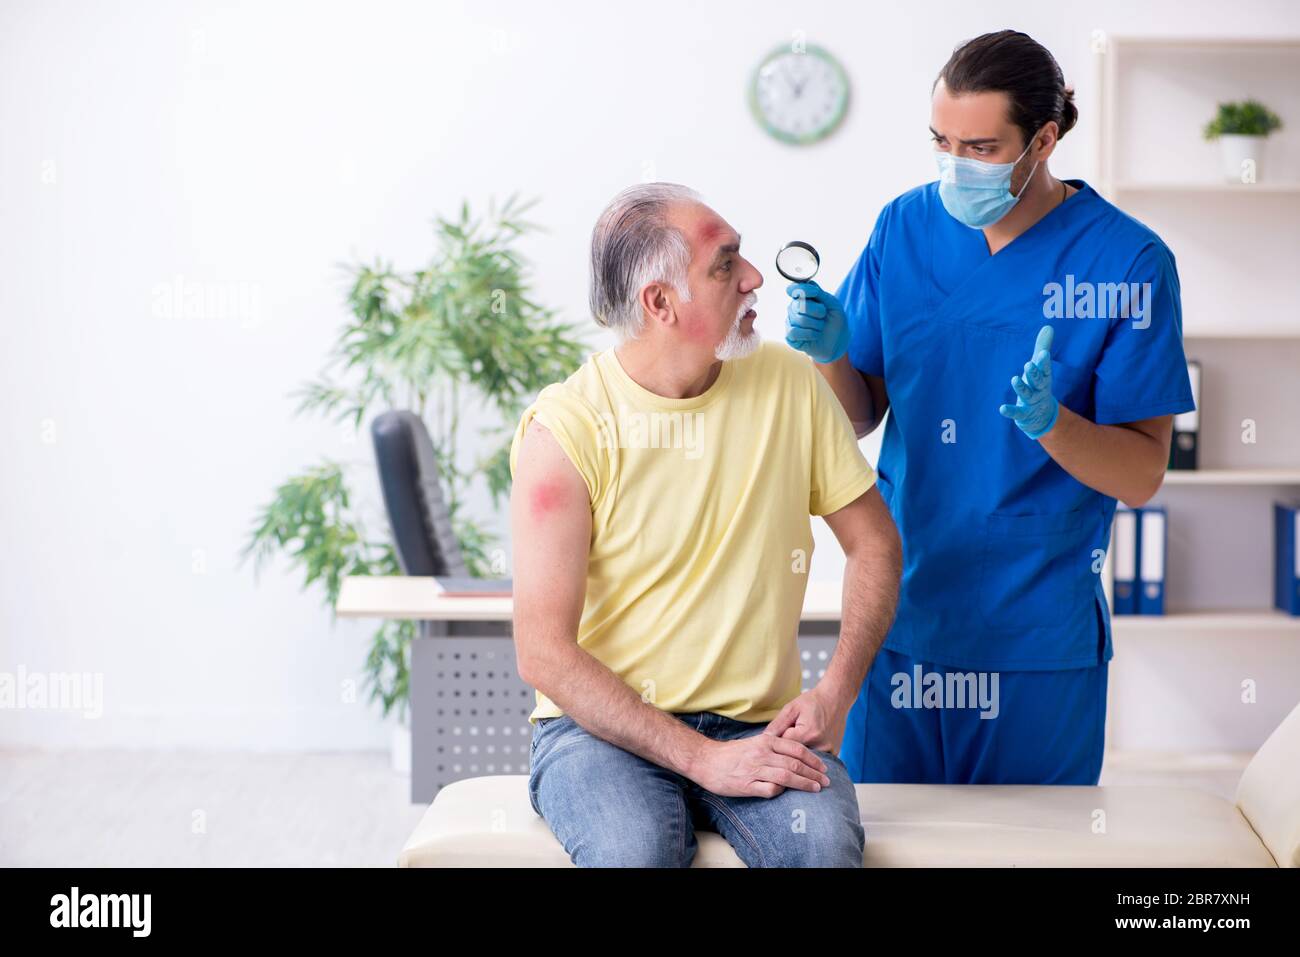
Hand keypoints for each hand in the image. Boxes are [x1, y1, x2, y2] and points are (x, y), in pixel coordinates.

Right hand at [689, 731, 830, 798]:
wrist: (706, 760)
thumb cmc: (731, 753)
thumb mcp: (755, 743)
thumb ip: (773, 748)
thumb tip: (795, 757)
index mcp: (766, 741)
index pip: (796, 748)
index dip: (813, 759)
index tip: (823, 768)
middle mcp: (762, 754)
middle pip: (795, 763)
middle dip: (814, 774)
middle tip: (826, 782)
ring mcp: (754, 770)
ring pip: (786, 776)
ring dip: (804, 783)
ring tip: (816, 789)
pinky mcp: (746, 785)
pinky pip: (770, 790)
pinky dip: (781, 791)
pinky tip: (786, 793)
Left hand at [764, 687, 849, 753]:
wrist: (836, 698)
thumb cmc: (812, 701)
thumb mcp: (791, 708)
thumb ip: (777, 725)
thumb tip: (762, 740)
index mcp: (807, 734)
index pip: (783, 747)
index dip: (780, 739)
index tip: (782, 731)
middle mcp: (820, 745)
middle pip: (794, 755)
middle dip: (788, 748)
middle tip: (794, 731)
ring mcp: (829, 751)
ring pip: (805, 759)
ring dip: (800, 752)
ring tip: (805, 735)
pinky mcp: (835, 754)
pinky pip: (816, 760)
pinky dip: (811, 755)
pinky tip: (812, 742)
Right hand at [785, 281, 849, 363]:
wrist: (837, 343)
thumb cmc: (834, 322)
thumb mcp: (833, 304)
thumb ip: (820, 293)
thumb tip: (808, 283)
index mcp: (803, 298)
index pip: (793, 289)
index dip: (803, 290)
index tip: (815, 293)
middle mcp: (794, 308)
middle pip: (800, 305)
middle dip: (817, 311)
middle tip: (823, 316)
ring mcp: (790, 322)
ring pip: (800, 319)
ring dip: (816, 325)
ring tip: (820, 328)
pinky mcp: (789, 336)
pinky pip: (795, 332)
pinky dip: (810, 334)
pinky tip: (815, 335)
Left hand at [998, 325, 1058, 439]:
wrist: (1042, 415)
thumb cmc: (1038, 386)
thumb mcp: (1040, 368)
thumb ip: (1042, 348)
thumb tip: (1048, 326)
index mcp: (1044, 379)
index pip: (1045, 370)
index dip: (1044, 362)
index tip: (1043, 353)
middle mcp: (1039, 390)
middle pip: (1037, 382)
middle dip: (1034, 373)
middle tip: (1028, 364)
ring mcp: (1032, 403)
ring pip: (1027, 395)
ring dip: (1021, 388)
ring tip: (1014, 379)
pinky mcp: (1024, 414)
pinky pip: (1017, 413)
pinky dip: (1010, 411)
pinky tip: (1002, 408)